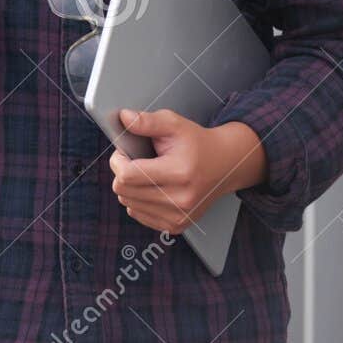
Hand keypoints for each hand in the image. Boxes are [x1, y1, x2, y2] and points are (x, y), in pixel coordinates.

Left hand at [109, 109, 267, 233]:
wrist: (225, 165)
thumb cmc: (198, 143)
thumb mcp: (174, 124)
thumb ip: (147, 121)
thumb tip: (123, 117)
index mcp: (179, 173)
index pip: (127, 176)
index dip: (117, 161)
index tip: (123, 152)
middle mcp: (180, 199)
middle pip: (124, 192)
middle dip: (122, 172)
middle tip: (135, 160)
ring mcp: (179, 216)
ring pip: (128, 204)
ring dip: (130, 187)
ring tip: (147, 173)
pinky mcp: (176, 225)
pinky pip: (137, 214)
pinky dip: (138, 201)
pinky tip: (152, 187)